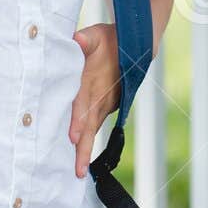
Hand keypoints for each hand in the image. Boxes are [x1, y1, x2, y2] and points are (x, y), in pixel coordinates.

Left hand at [70, 23, 119, 177]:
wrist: (135, 47)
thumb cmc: (111, 40)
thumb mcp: (96, 35)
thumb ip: (86, 40)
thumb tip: (77, 40)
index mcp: (93, 83)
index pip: (84, 104)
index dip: (78, 120)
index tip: (72, 137)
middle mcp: (100, 98)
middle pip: (89, 127)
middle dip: (83, 149)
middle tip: (78, 171)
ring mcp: (105, 105)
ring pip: (93, 130)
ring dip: (86, 150)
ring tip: (79, 172)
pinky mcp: (106, 107)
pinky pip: (95, 127)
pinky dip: (88, 141)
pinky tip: (79, 156)